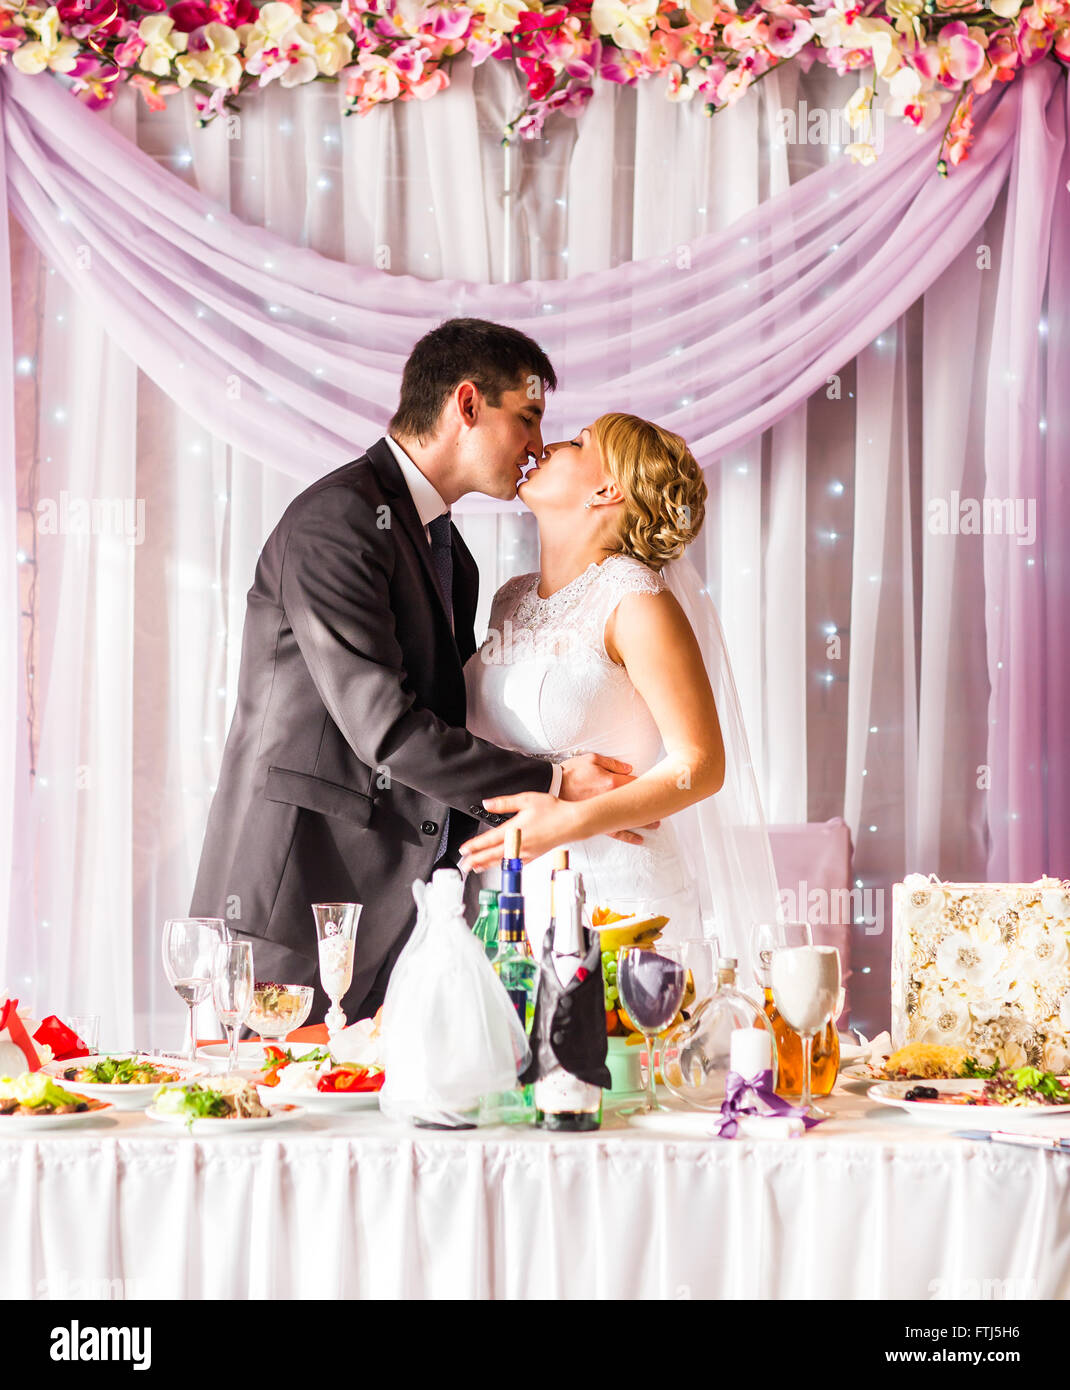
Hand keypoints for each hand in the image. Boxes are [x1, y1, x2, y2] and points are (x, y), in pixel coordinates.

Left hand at [459, 793, 582, 872]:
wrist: (573, 822)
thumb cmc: (553, 810)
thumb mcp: (526, 799)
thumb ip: (504, 803)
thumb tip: (486, 804)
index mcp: (515, 830)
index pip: (489, 840)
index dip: (474, 846)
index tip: (463, 849)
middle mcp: (519, 844)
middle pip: (492, 855)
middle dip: (476, 860)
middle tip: (463, 865)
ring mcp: (526, 853)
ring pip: (502, 862)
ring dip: (486, 865)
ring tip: (475, 868)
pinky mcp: (533, 856)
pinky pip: (514, 864)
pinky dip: (503, 866)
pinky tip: (499, 866)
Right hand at [559, 752, 660, 842]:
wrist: (553, 786)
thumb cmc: (571, 772)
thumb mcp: (592, 759)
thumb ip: (613, 764)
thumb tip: (630, 769)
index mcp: (612, 782)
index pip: (636, 783)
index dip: (648, 783)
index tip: (658, 784)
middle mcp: (611, 799)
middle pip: (636, 803)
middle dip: (650, 805)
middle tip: (664, 808)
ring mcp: (604, 813)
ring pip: (629, 819)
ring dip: (644, 822)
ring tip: (656, 825)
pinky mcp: (596, 822)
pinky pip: (615, 831)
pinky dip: (627, 836)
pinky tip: (638, 839)